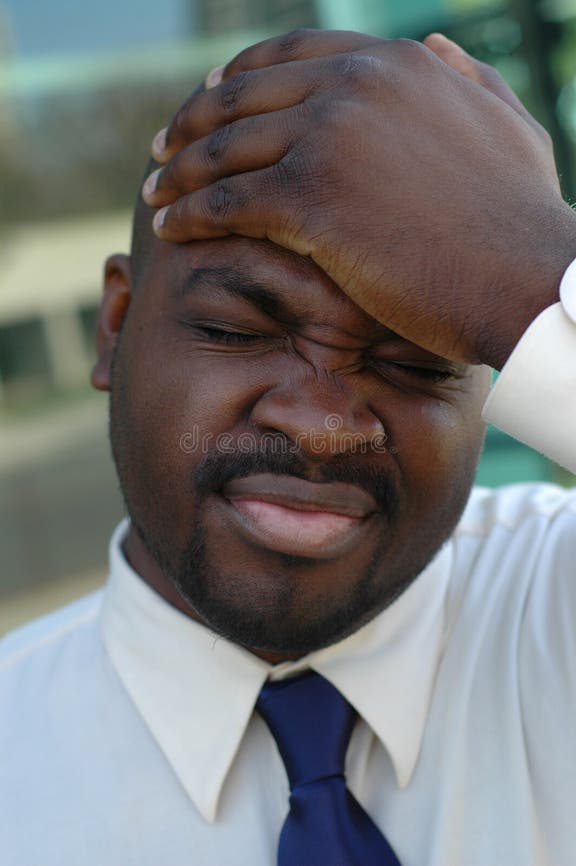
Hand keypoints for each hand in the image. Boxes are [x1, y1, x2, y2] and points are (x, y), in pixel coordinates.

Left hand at [143, 29, 575, 367]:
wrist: (527, 276)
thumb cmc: (520, 216)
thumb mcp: (504, 124)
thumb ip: (465, 79)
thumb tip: (434, 46)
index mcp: (391, 63)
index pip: (286, 56)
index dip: (235, 79)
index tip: (206, 104)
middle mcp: (354, 86)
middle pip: (241, 97)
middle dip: (191, 124)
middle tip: (162, 153)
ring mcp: (329, 138)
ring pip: (224, 147)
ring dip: (178, 172)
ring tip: (154, 195)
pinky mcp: (312, 200)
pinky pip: (225, 200)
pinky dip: (189, 213)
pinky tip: (169, 228)